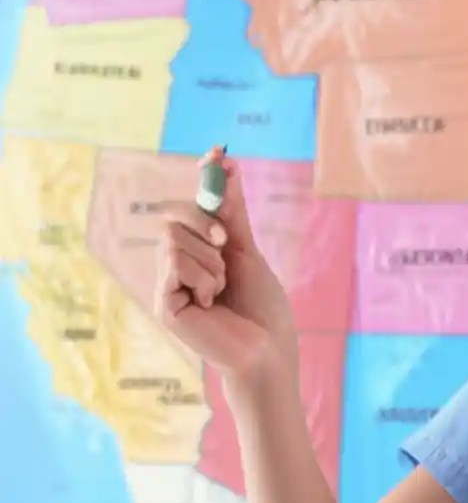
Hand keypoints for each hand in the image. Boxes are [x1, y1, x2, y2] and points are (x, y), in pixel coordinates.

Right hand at [153, 147, 297, 380]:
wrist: (268, 348)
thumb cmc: (262, 307)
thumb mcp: (246, 250)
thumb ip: (231, 212)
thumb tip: (225, 163)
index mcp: (198, 252)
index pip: (189, 205)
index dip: (204, 179)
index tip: (216, 153)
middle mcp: (177, 266)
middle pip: (174, 216)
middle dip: (206, 224)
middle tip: (227, 245)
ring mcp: (167, 284)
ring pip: (174, 239)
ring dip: (211, 261)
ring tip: (222, 289)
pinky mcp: (164, 302)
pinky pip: (175, 264)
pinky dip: (203, 279)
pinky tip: (211, 304)